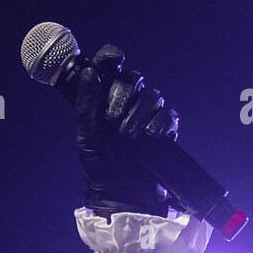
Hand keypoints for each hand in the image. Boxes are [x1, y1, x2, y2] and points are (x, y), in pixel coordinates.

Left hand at [75, 45, 179, 217]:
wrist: (119, 194)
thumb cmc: (100, 166)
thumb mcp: (86, 135)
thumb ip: (86, 104)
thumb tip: (89, 72)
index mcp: (105, 97)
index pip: (110, 64)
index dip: (111, 57)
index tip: (113, 61)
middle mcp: (128, 101)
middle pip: (134, 78)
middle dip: (123, 96)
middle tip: (112, 120)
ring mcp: (147, 114)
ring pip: (152, 96)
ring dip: (138, 114)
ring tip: (128, 137)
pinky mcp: (164, 131)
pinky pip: (167, 116)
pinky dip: (158, 125)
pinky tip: (148, 138)